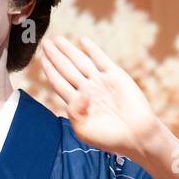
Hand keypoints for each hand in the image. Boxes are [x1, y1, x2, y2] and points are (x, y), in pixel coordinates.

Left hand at [38, 35, 163, 158]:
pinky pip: (101, 60)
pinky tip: (82, 41)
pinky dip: (93, 50)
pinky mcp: (116, 76)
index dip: (50, 70)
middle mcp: (88, 89)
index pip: (59, 82)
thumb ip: (74, 111)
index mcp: (77, 103)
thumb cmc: (109, 138)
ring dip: (69, 51)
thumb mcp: (83, 130)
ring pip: (81, 62)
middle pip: (67, 69)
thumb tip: (78, 92)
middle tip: (45, 43)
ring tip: (57, 40)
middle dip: (56, 56)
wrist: (136, 136)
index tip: (42, 58)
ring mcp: (101, 82)